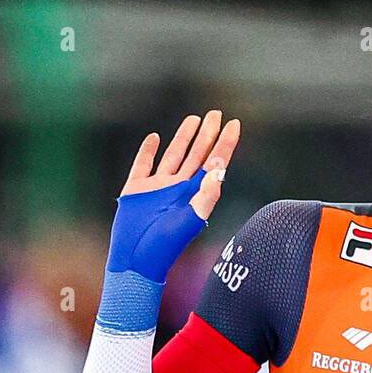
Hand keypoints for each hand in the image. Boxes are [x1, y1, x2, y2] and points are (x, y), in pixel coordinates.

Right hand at [109, 111, 240, 282]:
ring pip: (174, 155)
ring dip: (184, 137)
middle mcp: (178, 188)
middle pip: (197, 155)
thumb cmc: (165, 246)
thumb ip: (205, 198)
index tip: (234, 124)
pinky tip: (154, 137)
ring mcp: (157, 187)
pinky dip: (148, 150)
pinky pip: (143, 164)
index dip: (225, 144)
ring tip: (194, 119)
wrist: (137, 259)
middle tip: (216, 113)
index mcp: (194, 194)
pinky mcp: (136, 189)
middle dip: (208, 134)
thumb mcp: (189, 221)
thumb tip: (218, 173)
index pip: (214, 163)